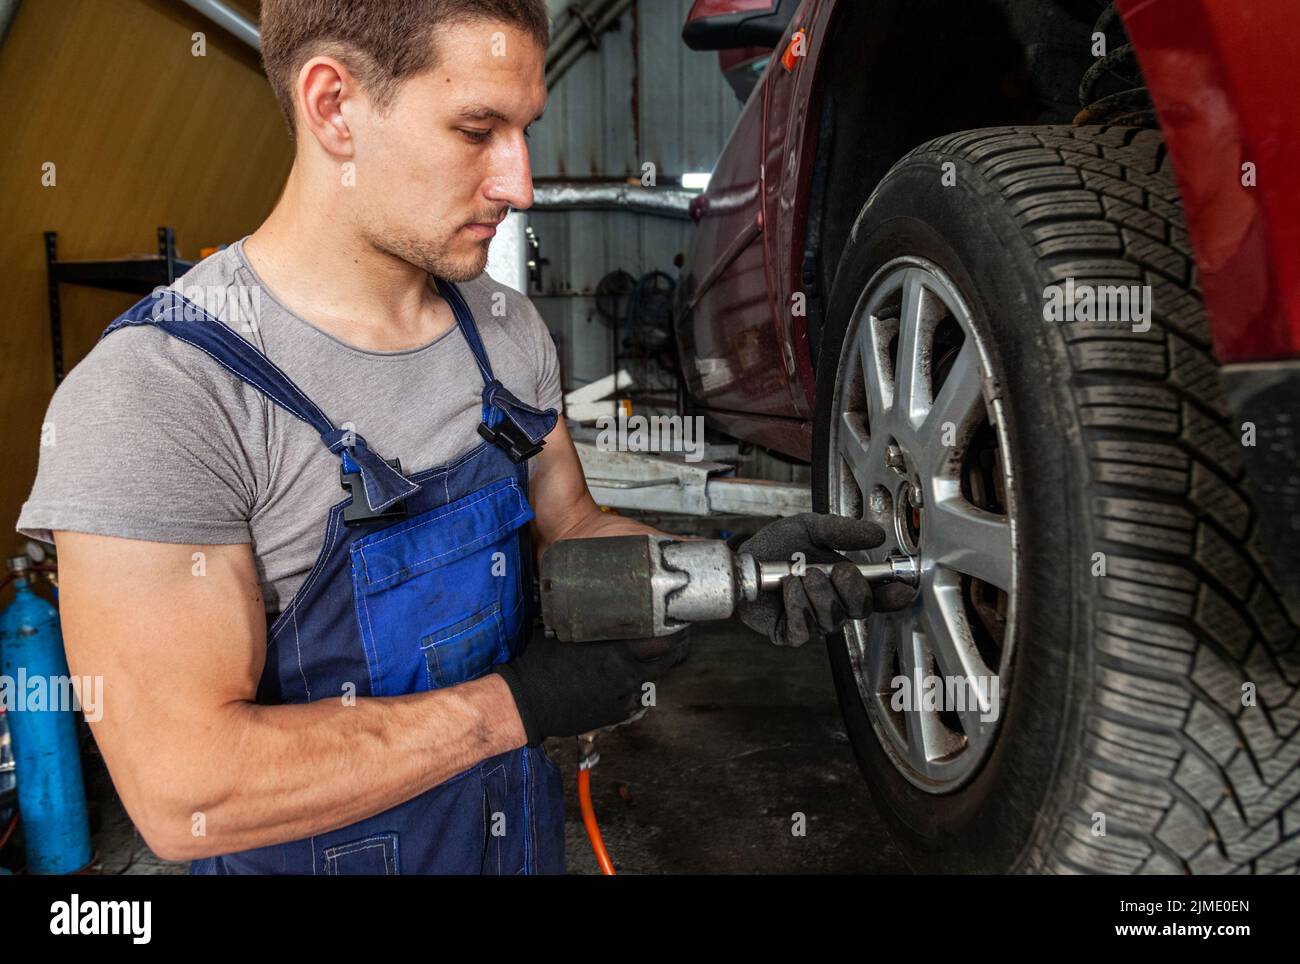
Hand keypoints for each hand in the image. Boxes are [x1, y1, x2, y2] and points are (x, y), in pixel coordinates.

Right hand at [493, 630, 689, 746]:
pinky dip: (636, 690)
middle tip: (679, 638)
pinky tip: (630, 682)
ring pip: (652, 681)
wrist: (525, 703)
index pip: (662, 640)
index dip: (676, 631)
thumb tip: (591, 601)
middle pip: (666, 661)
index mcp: (615, 650)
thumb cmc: (538, 662)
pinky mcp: (613, 716)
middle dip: (677, 649)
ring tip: (654, 658)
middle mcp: (624, 674)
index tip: (680, 622)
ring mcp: (621, 697)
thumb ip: (587, 623)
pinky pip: (635, 701)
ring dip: (655, 669)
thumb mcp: (563, 632)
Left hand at [732, 513, 907, 646]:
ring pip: (831, 619)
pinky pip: (803, 629)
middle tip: (838, 569)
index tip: (903, 588)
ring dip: (819, 593)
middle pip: (860, 609)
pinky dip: (798, 606)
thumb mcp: (812, 528)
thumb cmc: (778, 546)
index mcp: (846, 582)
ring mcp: (813, 621)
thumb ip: (842, 531)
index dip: (894, 596)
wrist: (745, 558)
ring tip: (802, 573)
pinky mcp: (789, 632)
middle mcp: (834, 604)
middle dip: (853, 589)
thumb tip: (875, 535)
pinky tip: (789, 587)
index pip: (878, 595)